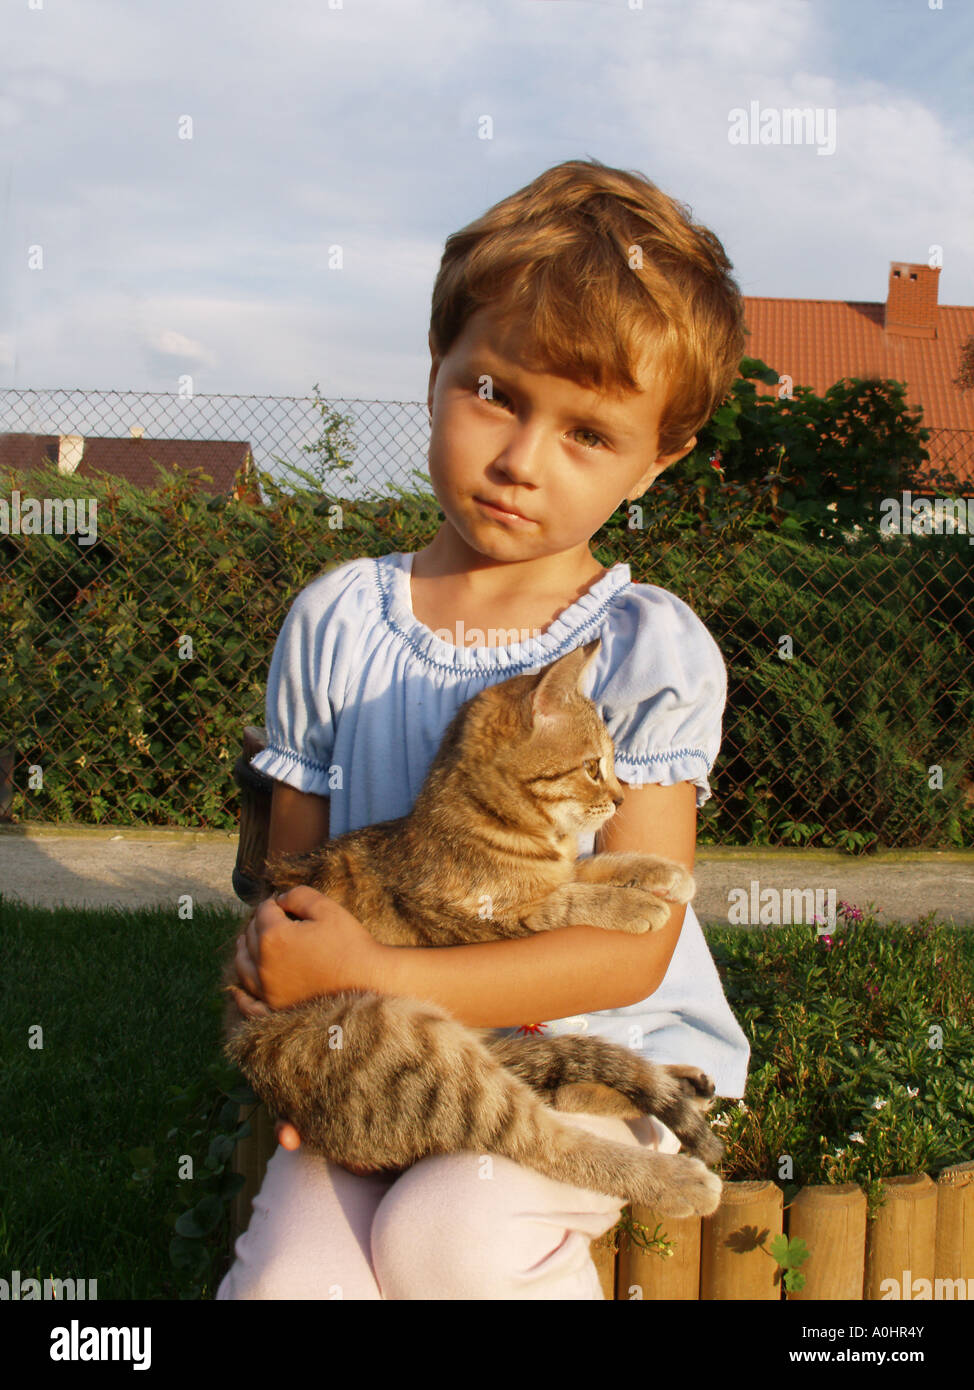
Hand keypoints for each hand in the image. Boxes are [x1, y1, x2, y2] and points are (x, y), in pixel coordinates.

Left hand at [233, 884, 382, 1011]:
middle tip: (278, 918)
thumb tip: (279, 899)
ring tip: (251, 941)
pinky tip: (236, 989)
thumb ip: (297, 895)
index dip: (275, 902)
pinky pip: (248, 1003)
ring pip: (243, 965)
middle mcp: (263, 965)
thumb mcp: (326, 908)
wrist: (368, 980)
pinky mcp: (275, 1008)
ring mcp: (267, 990)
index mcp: (274, 937)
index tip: (287, 903)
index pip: (263, 911)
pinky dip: (240, 995)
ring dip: (245, 949)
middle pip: (250, 935)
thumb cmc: (349, 943)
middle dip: (261, 923)